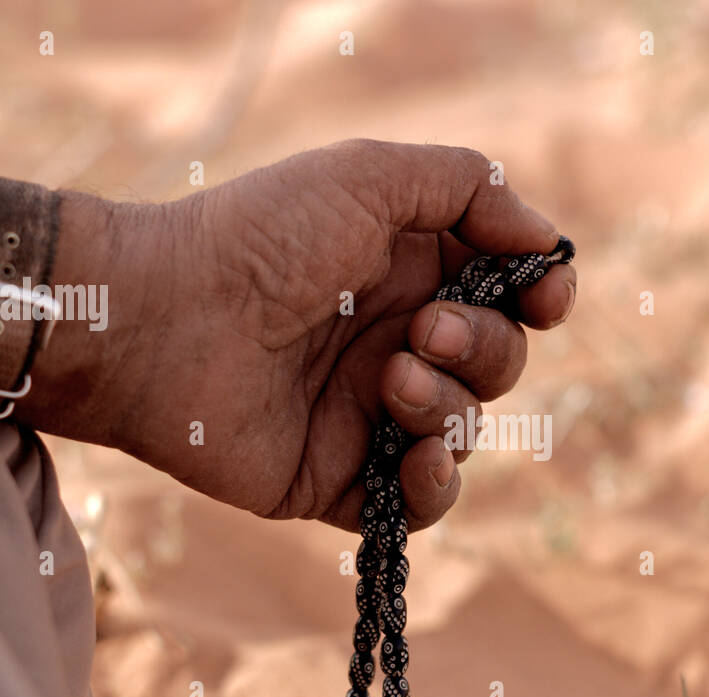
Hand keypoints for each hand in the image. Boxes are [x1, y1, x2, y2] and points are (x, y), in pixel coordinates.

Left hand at [17, 139, 576, 529]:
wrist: (162, 320)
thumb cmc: (260, 238)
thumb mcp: (369, 178)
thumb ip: (469, 187)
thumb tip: (546, 241)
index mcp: (411, 275)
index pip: (508, 299)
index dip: (540, 300)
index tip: (546, 298)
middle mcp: (399, 345)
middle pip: (498, 364)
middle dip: (482, 348)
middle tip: (420, 331)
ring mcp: (371, 417)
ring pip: (467, 433)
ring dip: (449, 408)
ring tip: (391, 382)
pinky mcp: (342, 481)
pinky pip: (420, 506)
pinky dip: (434, 487)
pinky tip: (415, 459)